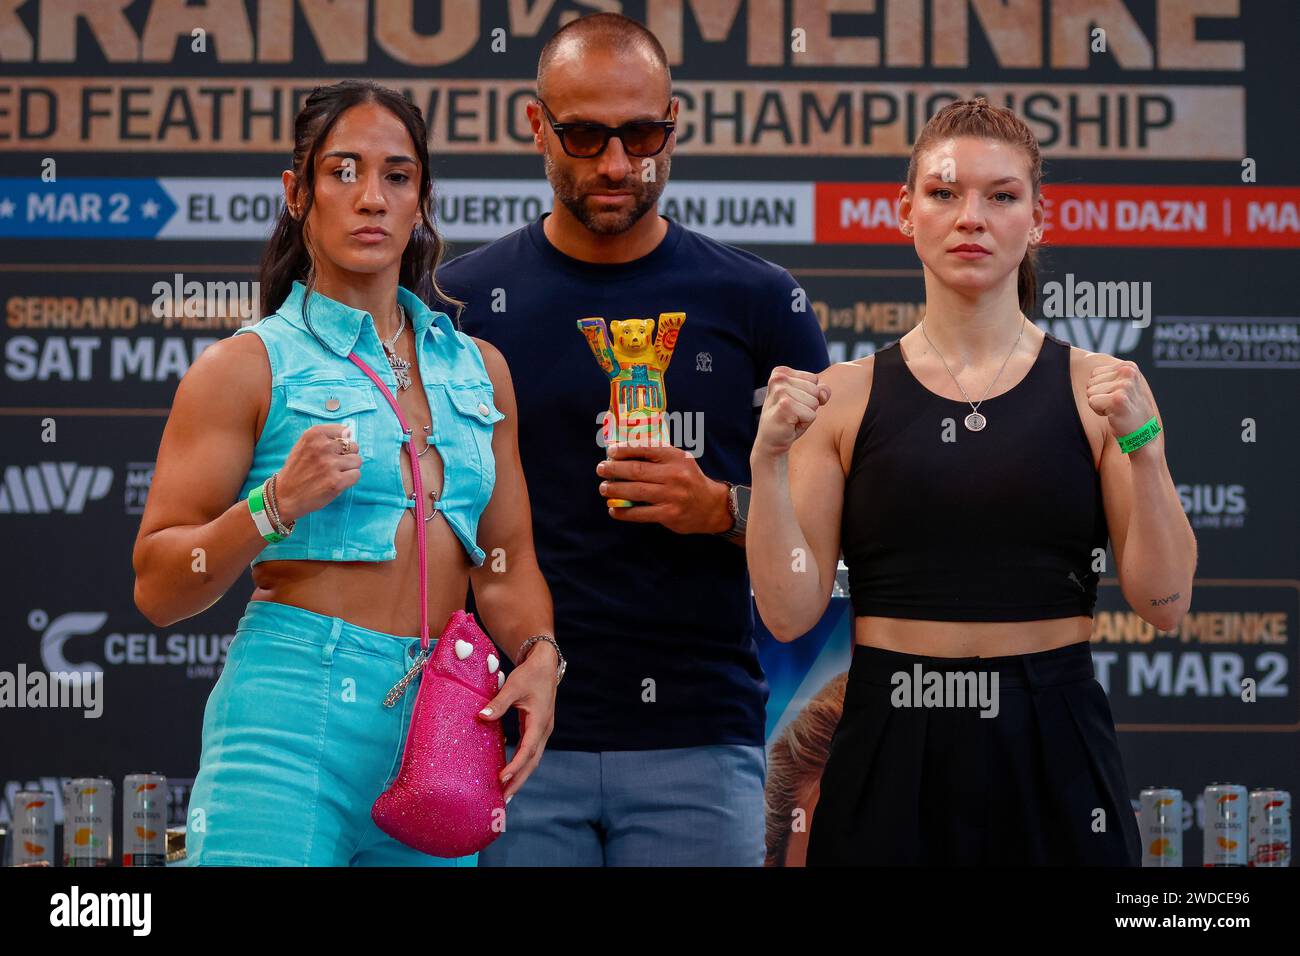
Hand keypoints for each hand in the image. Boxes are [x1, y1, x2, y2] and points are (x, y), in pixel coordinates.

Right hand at [274, 424, 361, 522]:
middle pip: (354, 446)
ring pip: (357, 461)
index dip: (342, 443)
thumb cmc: (298, 470)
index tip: (333, 451)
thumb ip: (325, 437)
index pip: (345, 431)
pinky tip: (336, 482)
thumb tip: (350, 433)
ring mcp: (329, 464)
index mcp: (314, 434)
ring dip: (349, 468)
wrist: (285, 495)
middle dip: (347, 456)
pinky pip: (356, 474)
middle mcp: (322, 446)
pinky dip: (349, 479)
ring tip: (334, 474)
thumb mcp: (305, 445)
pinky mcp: (336, 481)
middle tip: (333, 465)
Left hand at [476, 641, 557, 799]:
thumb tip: (481, 716)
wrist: (545, 664)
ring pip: (533, 759)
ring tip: (506, 793)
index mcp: (540, 721)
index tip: (502, 779)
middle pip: (533, 762)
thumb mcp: (513, 686)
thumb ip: (498, 703)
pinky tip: (509, 773)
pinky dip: (521, 765)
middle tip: (504, 799)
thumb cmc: (530, 674)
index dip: (515, 765)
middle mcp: (543, 730)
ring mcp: (542, 730)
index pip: (528, 749)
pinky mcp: (537, 729)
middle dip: (519, 781)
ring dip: (521, 776)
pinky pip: (530, 752)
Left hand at [597, 442, 730, 534]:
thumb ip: (658, 456)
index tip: (610, 452)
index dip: (625, 449)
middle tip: (601, 469)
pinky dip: (624, 512)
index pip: (646, 449)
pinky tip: (613, 509)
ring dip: (615, 489)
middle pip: (637, 470)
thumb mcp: (680, 461)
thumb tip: (624, 453)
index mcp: (676, 457)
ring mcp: (672, 496)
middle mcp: (674, 475)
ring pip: (636, 491)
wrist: (711, 506)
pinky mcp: (669, 514)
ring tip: (604, 488)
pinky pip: (640, 513)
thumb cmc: (689, 480)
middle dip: (614, 469)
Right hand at [753, 366, 830, 460]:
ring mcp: (780, 391)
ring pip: (814, 402)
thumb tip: (823, 395)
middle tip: (792, 413)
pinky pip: (811, 415)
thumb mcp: (806, 399)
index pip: (814, 379)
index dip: (808, 395)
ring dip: (806, 415)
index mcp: (781, 372)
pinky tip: (790, 424)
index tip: (793, 403)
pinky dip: (804, 423)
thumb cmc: (789, 418)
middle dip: (808, 405)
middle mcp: (778, 378)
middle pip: (815, 390)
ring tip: (791, 418)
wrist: (771, 441)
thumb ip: (820, 390)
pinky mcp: (784, 406)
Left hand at [1086, 360, 1157, 441]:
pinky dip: (1100, 411)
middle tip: (1116, 405)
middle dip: (1099, 396)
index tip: (1116, 396)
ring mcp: (1124, 385)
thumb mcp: (1122, 384)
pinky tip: (1114, 414)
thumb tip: (1084, 357)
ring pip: (1090, 393)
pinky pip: (1092, 402)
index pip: (1094, 373)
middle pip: (1091, 383)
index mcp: (1128, 366)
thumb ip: (1108, 373)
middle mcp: (1128, 372)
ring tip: (1116, 409)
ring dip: (1100, 404)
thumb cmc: (1128, 409)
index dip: (1101, 388)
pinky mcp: (1118, 399)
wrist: (1142, 432)